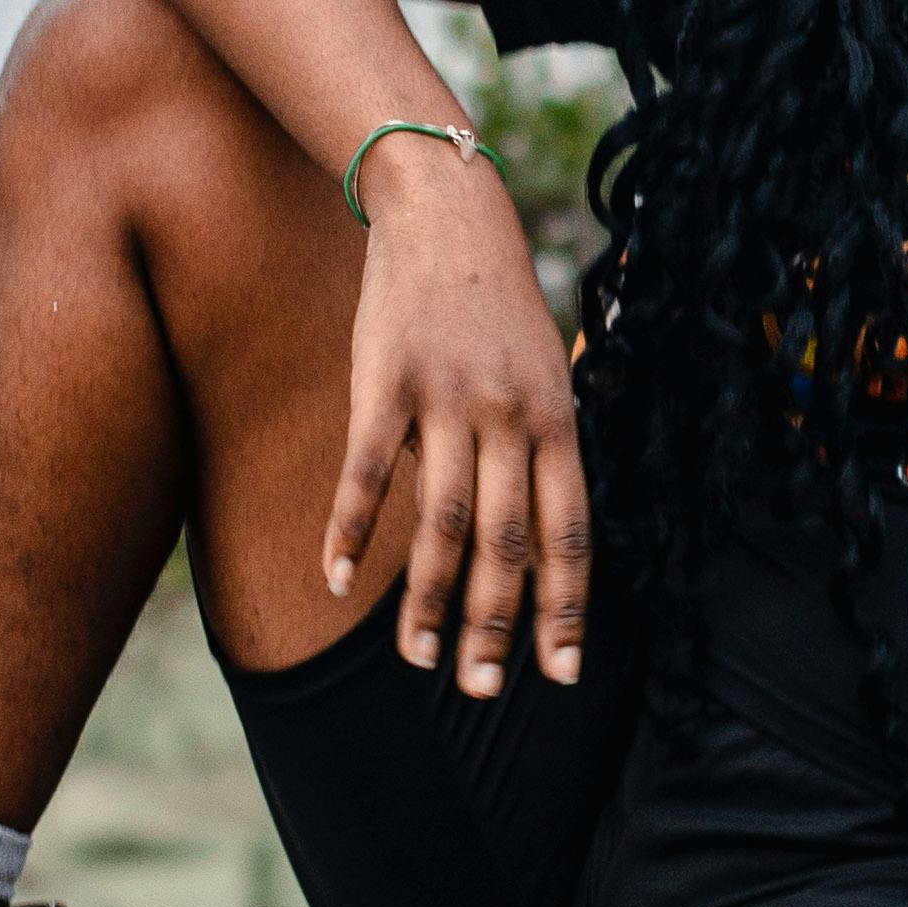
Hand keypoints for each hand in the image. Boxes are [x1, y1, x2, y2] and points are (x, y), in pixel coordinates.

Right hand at [325, 139, 589, 698]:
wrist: (448, 215)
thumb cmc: (497, 305)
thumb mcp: (545, 371)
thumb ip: (542, 448)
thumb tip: (533, 534)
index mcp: (558, 421)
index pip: (568, 533)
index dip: (565, 607)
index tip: (561, 672)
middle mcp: (510, 417)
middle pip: (505, 542)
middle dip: (494, 626)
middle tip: (479, 692)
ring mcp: (447, 401)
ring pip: (440, 522)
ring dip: (426, 600)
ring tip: (417, 659)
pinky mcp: (386, 384)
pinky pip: (367, 473)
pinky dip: (350, 533)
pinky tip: (339, 583)